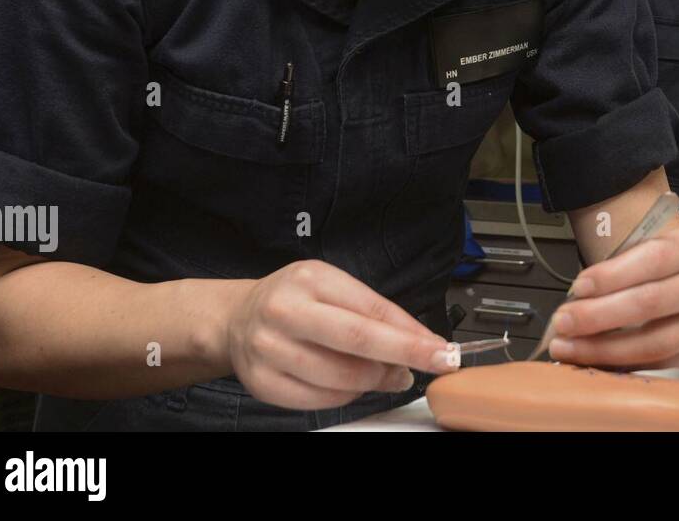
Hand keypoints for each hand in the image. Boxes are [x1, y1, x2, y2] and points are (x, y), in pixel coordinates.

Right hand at [226, 260, 455, 408]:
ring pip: (340, 377)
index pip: (372, 309)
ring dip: (376, 382)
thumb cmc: (296, 299)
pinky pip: (319, 400)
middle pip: (357, 340)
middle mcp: (286, 311)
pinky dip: (345, 397)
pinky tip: (352, 386)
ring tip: (387, 375)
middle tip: (432, 365)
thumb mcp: (332, 287)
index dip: (411, 333)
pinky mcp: (262, 383)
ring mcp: (270, 349)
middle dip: (404, 356)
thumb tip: (417, 344)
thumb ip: (372, 312)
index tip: (441, 349)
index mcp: (311, 279)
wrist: (237, 318)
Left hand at [546, 226, 678, 369]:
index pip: (652, 259)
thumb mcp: (663, 246)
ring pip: (653, 342)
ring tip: (569, 348)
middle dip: (599, 315)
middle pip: (649, 303)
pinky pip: (656, 362)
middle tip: (563, 322)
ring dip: (605, 348)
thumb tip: (576, 296)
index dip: (612, 275)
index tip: (578, 287)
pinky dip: (621, 363)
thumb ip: (626, 265)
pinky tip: (594, 360)